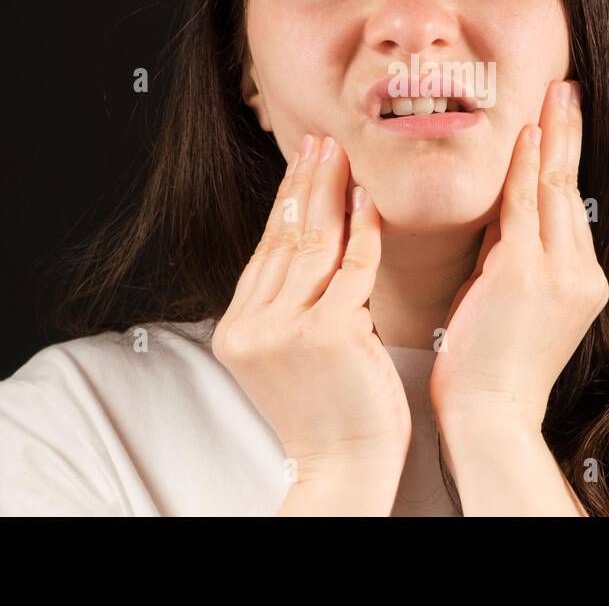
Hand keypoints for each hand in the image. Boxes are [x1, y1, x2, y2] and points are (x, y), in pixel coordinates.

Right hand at [211, 134, 411, 489]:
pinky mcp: (329, 332)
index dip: (286, 201)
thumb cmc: (332, 412)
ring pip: (313, 243)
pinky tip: (369, 199)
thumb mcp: (291, 354)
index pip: (266, 249)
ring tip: (340, 154)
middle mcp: (255, 324)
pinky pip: (352, 266)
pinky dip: (363, 229)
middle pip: (284, 236)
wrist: (344, 467)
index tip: (302, 163)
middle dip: (304, 182)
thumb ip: (289, 306)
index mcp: (239, 328)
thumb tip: (306, 248)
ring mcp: (288, 328)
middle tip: (319, 141)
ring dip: (329, 191)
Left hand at [429, 79, 608, 435]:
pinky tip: (528, 133)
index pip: (569, 207)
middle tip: (567, 88)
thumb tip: (500, 215)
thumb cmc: (489, 366)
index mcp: (580, 282)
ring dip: (553, 136)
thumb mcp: (508, 301)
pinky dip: (525, 168)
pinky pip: (524, 208)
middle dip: (568, 133)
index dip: (563, 159)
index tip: (560, 120)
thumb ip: (510, 255)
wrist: (490, 416)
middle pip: (570, 188)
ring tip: (554, 94)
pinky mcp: (528, 276)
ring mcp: (559, 274)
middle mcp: (581, 274)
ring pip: (553, 190)